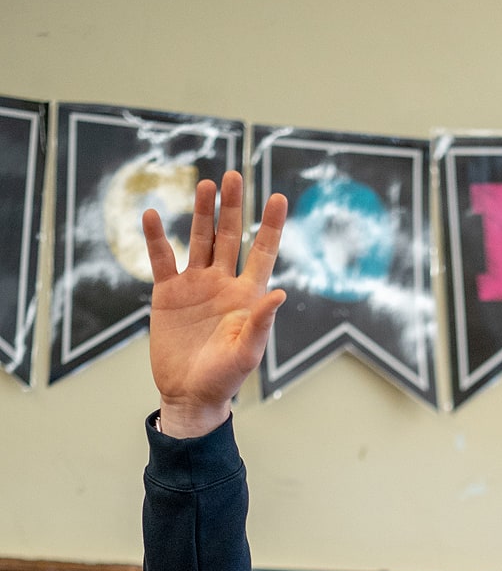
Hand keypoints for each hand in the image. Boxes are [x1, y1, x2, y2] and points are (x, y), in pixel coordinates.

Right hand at [143, 169, 287, 437]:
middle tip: (234, 175)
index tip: (278, 197)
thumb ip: (260, 323)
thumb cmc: (224, 379)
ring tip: (206, 184)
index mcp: (247, 296)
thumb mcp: (246, 353)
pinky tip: (153, 215)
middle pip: (230, 237)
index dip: (271, 226)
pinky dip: (157, 238)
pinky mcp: (168, 293)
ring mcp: (195, 285)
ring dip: (202, 213)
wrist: (189, 395)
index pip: (263, 253)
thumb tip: (280, 293)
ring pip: (200, 240)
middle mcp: (223, 284)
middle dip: (232, 207)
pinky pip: (162, 259)